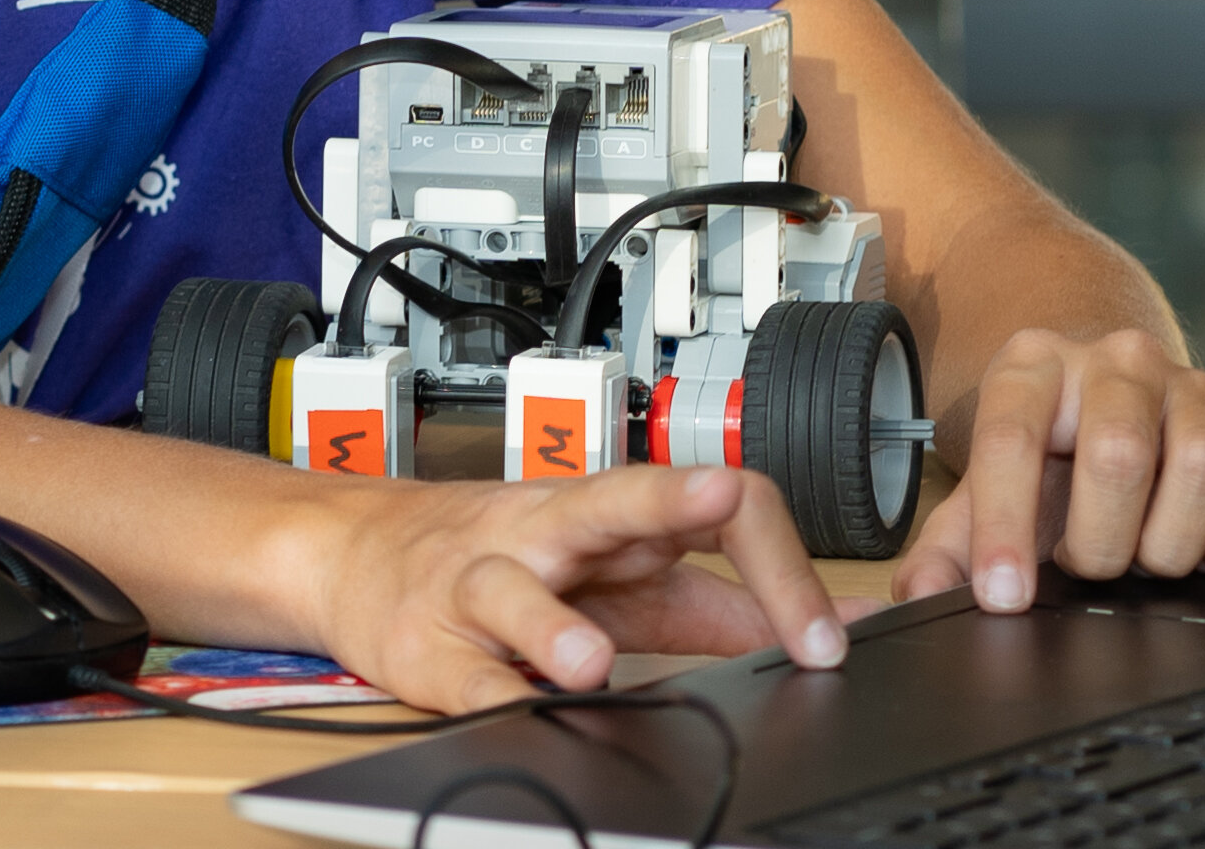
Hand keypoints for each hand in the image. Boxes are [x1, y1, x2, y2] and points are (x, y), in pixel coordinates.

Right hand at [305, 463, 850, 713]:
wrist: (363, 552)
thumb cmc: (520, 563)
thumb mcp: (632, 580)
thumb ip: (730, 606)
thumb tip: (841, 630)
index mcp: (621, 517)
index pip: (716, 506)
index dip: (779, 565)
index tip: (829, 639)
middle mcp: (555, 531)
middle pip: (617, 497)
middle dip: (670, 499)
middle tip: (723, 499)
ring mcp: (482, 579)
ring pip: (515, 584)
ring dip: (552, 625)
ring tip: (590, 663)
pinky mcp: (423, 642)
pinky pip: (455, 671)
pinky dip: (478, 690)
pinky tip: (500, 707)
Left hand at [894, 327, 1204, 612]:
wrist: (1117, 398)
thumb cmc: (1049, 457)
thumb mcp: (987, 489)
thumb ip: (948, 545)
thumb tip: (916, 598)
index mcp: (1037, 366)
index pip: (1013, 437)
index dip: (1005, 526)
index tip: (1004, 597)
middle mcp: (1123, 362)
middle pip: (1119, 454)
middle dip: (1098, 541)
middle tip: (1086, 561)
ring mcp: (1200, 391)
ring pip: (1203, 470)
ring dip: (1166, 546)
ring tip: (1139, 552)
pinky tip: (1201, 551)